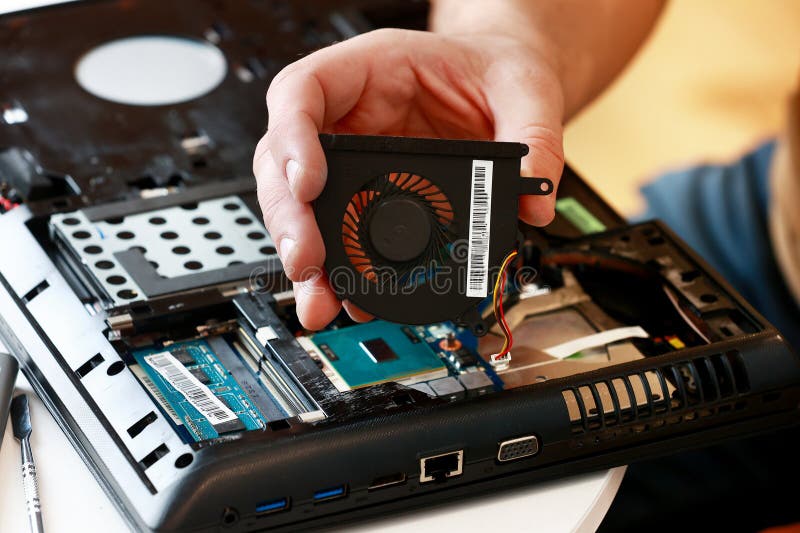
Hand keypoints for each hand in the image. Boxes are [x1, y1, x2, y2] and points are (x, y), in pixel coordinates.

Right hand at [254, 28, 565, 329]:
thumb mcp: (524, 86)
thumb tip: (532, 203)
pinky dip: (338, 265)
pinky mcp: (363, 190)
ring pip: (300, 203)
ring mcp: (350, 154)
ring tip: (322, 297)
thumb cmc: (494, 68)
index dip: (293, 139)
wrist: (500, 82)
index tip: (309, 185)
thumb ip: (534, 136)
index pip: (303, 92)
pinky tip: (349, 293)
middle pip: (285, 161)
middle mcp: (347, 113)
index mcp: (370, 68)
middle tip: (308, 262)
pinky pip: (337, 227)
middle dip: (292, 218)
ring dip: (308, 255)